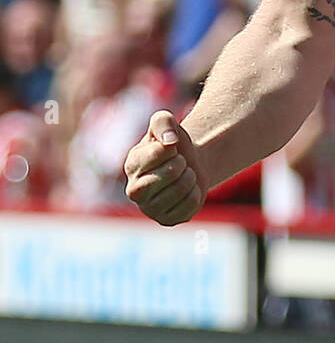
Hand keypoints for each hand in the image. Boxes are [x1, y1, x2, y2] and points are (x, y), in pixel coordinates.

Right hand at [124, 110, 207, 225]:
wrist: (190, 164)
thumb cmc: (174, 144)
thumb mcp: (166, 123)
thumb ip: (163, 121)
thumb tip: (170, 143)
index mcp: (131, 165)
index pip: (154, 154)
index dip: (170, 148)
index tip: (172, 148)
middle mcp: (134, 190)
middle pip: (165, 175)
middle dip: (180, 165)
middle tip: (181, 163)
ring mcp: (150, 208)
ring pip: (179, 191)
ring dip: (189, 178)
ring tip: (185, 175)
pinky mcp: (166, 220)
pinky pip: (189, 207)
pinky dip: (195, 194)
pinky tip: (188, 190)